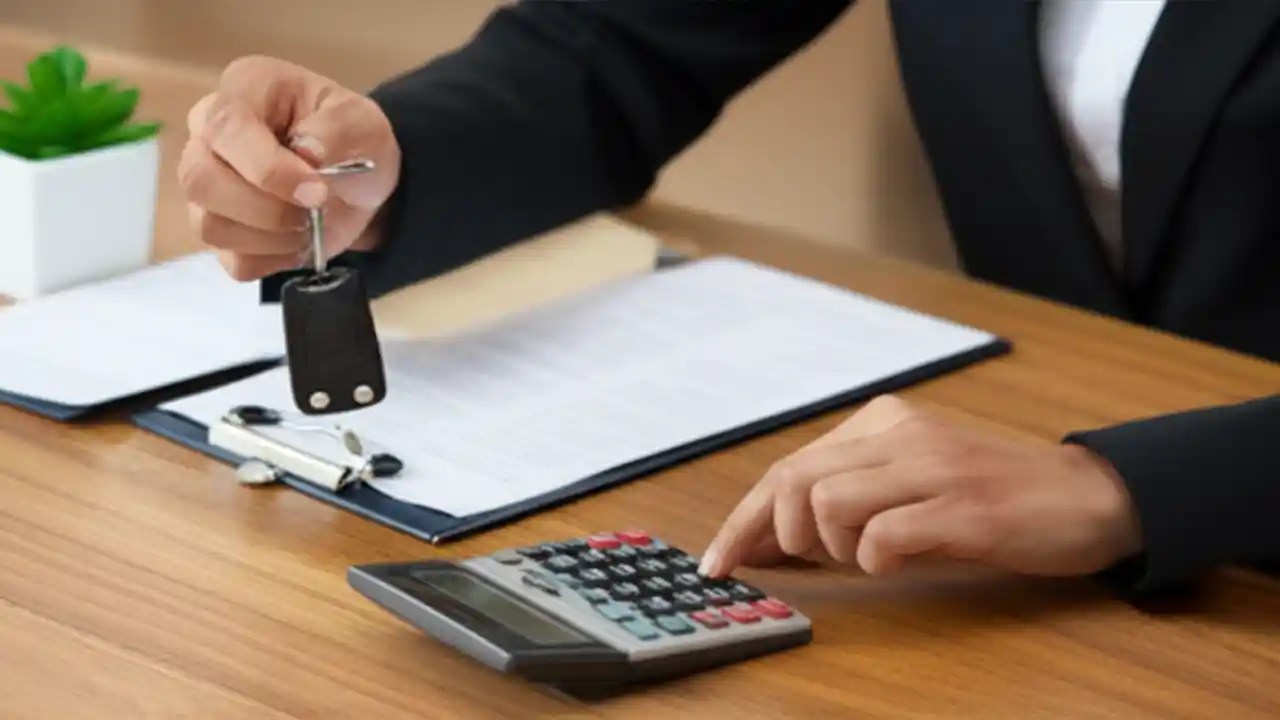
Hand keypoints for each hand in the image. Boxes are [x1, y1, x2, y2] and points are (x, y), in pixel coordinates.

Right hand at [179, 56, 401, 279]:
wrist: (361, 182)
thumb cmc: (353, 138)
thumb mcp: (363, 122)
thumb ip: (337, 130)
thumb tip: (306, 153)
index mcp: (244, 89)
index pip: (227, 129)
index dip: (268, 170)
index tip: (316, 191)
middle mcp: (208, 133)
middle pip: (201, 180)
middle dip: (267, 209)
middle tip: (314, 211)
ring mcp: (207, 184)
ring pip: (210, 225)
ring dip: (271, 237)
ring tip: (309, 224)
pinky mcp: (219, 228)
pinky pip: (232, 259)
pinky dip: (273, 259)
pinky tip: (296, 241)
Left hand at [699, 395, 1142, 578]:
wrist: (1087, 497)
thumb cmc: (988, 499)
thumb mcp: (908, 487)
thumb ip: (842, 499)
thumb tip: (763, 539)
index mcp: (882, 422)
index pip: (786, 467)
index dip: (743, 519)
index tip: (719, 561)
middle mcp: (901, 433)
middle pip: (793, 482)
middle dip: (782, 535)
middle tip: (816, 560)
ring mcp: (933, 466)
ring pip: (828, 503)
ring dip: (836, 548)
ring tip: (873, 556)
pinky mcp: (964, 506)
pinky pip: (884, 535)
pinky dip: (878, 560)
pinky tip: (901, 560)